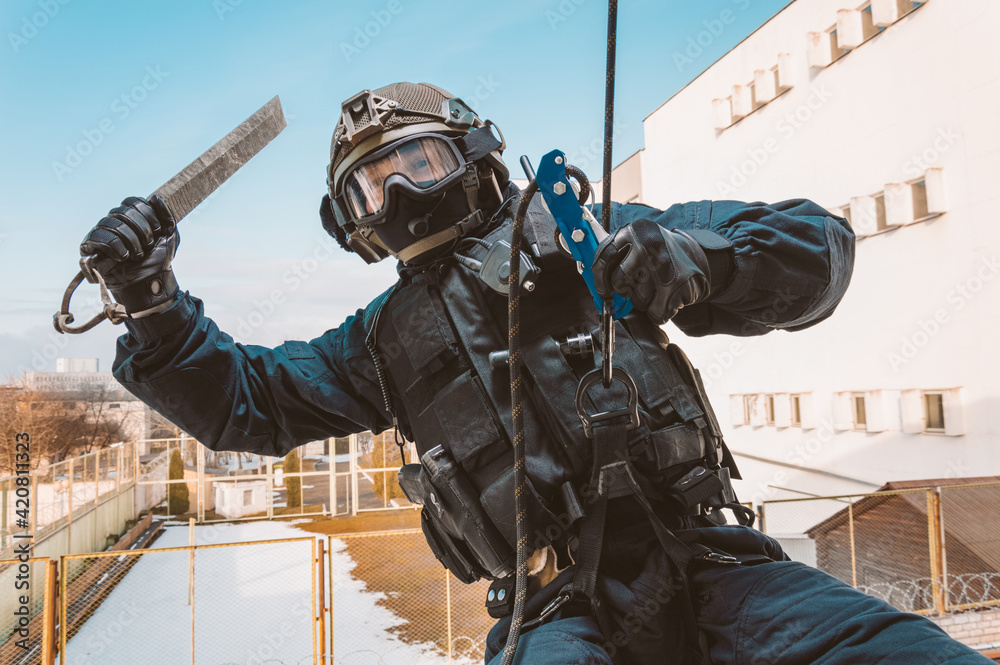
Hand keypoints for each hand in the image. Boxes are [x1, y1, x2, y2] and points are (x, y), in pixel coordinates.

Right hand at [80, 195, 179, 315]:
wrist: (152, 282)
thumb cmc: (160, 260)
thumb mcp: (170, 235)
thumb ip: (166, 214)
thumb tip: (153, 197)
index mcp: (131, 217)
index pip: (132, 201)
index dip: (147, 215)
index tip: (158, 231)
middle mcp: (113, 222)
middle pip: (122, 211)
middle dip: (141, 230)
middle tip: (148, 246)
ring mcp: (100, 233)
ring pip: (110, 223)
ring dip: (130, 241)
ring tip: (137, 255)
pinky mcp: (89, 247)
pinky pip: (97, 237)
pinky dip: (114, 247)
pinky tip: (123, 257)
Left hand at [591, 220, 710, 322]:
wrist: (695, 256)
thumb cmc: (657, 254)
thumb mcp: (636, 243)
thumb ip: (616, 257)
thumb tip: (596, 283)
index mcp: (634, 230)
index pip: (605, 256)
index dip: (600, 278)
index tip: (603, 290)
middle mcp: (649, 244)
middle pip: (620, 282)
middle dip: (626, 290)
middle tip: (639, 284)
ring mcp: (666, 264)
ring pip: (639, 300)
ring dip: (645, 300)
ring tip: (657, 286)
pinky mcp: (680, 284)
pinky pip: (657, 312)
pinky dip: (660, 311)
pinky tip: (667, 296)